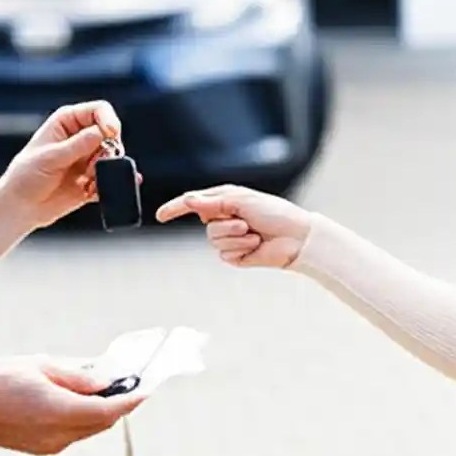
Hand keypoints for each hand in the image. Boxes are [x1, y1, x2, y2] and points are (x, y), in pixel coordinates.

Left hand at [0, 101, 141, 229]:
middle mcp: (80, 137)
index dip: (108, 120)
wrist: (20, 207)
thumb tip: (104, 133)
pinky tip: (93, 190)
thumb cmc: (25, 177)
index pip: (99, 110)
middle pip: (111, 135)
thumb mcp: (50, 157)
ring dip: (106, 170)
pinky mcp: (92, 180)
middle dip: (109, 150)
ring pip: (114, 158)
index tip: (111, 134)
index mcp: (67, 122)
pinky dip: (107, 185)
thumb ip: (78, 145)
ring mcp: (87, 159)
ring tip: (88, 180)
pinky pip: (111, 179)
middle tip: (96, 164)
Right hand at [0, 355, 145, 455]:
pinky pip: (72, 435)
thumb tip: (106, 382)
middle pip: (102, 423)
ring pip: (88, 430)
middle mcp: (56, 435)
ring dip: (101, 412)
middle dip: (119, 404)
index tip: (147, 388)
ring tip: (106, 387)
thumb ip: (78, 376)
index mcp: (58, 412)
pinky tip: (80, 400)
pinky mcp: (40, 449)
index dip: (131, 400)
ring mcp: (48, 446)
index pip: (108, 411)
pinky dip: (83, 419)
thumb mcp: (42, 365)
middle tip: (131, 383)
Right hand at [155, 185, 313, 267]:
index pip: (194, 203)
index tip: (160, 216)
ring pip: (214, 240)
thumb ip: (212, 202)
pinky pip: (225, 254)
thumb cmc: (274, 213)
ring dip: (235, 237)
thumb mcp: (242, 200)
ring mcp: (230, 237)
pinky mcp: (236, 255)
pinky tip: (255, 245)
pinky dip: (240, 249)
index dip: (176, 208)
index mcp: (225, 200)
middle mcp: (225, 218)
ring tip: (253, 234)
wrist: (295, 238)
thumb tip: (188, 200)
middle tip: (246, 222)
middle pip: (206, 225)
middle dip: (225, 224)